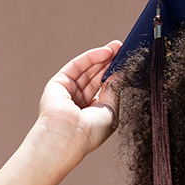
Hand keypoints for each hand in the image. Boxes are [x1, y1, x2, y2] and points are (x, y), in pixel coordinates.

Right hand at [37, 40, 123, 155]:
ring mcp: (67, 92)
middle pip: (95, 77)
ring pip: (86, 70)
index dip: (113, 75)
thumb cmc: (90, 132)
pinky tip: (106, 52)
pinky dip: (91, 57)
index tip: (126, 64)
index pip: (103, 89)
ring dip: (102, 57)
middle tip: (122, 50)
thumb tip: (118, 75)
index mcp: (90, 113)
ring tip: (117, 47)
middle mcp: (78, 103)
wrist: (68, 136)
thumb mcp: (111, 111)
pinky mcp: (58, 83)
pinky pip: (76, 66)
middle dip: (109, 63)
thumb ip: (114, 92)